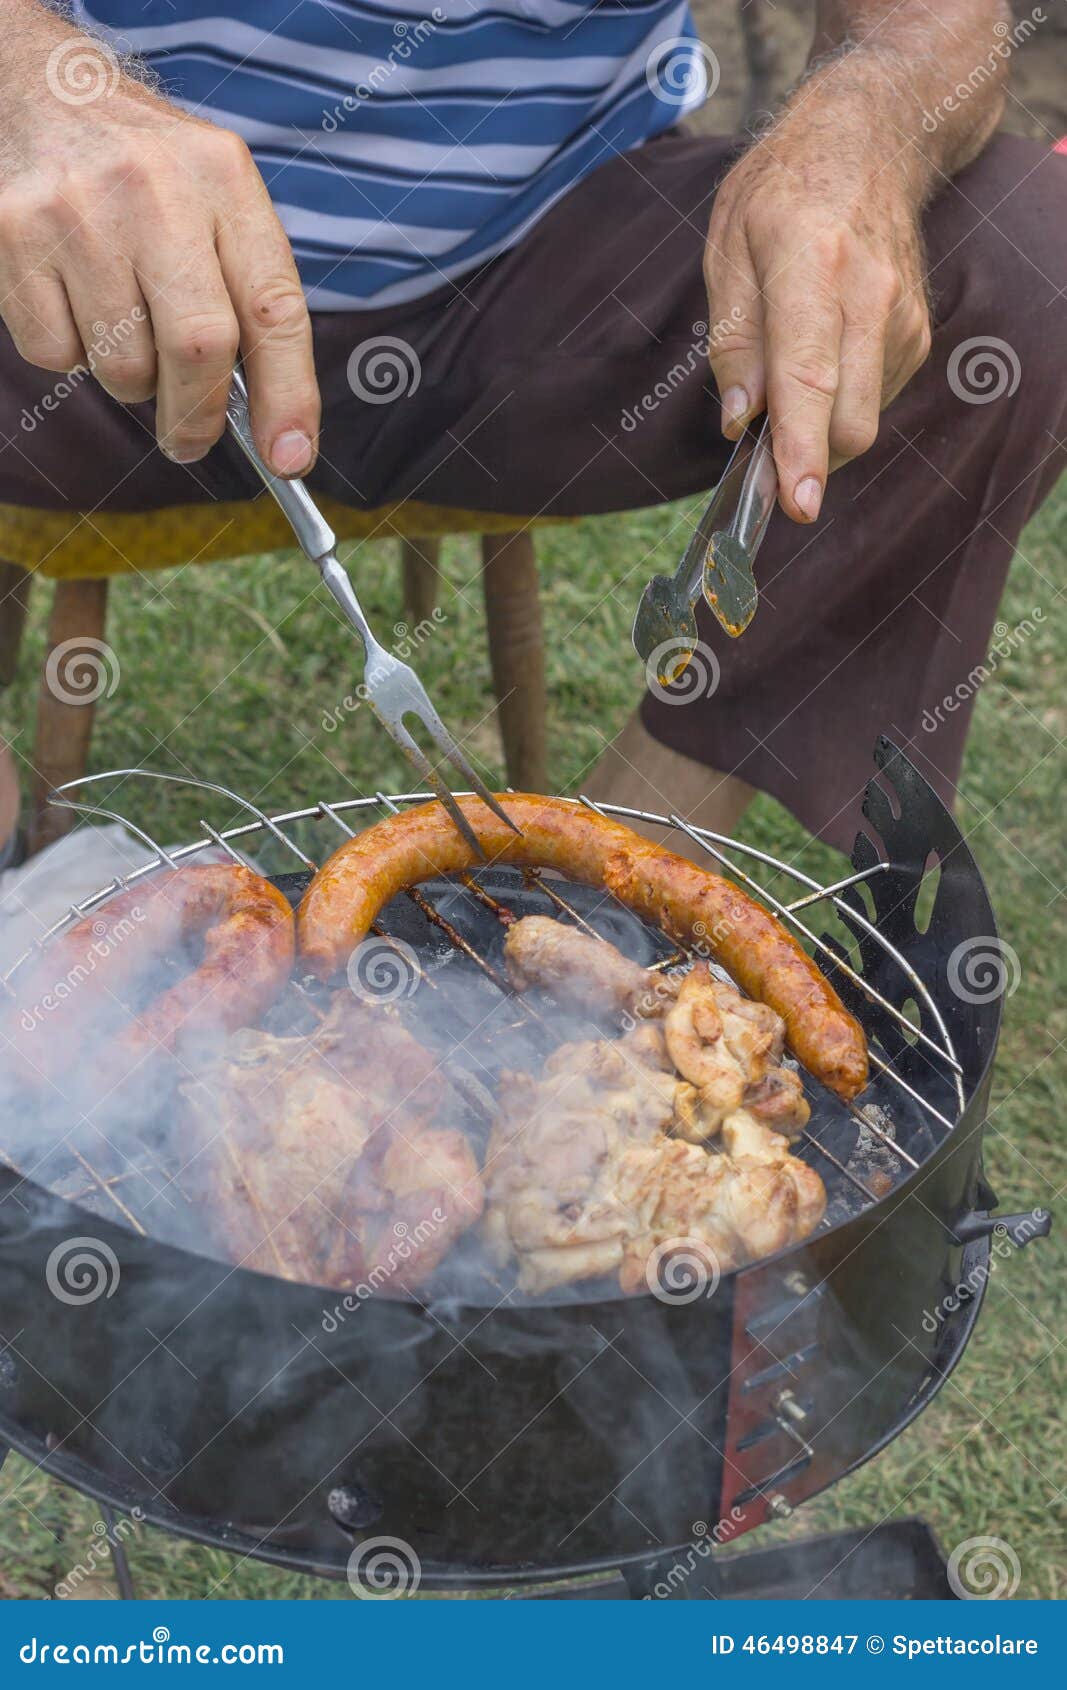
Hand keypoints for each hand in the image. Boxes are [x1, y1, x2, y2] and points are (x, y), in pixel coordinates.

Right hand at [0, 12, 318, 471]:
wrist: (39, 86)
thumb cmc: (146, 171)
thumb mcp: (215, 201)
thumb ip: (250, 297)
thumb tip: (281, 432)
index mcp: (223, 178)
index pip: (274, 307)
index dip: (289, 395)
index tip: (290, 457)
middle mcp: (155, 188)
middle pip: (199, 348)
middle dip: (199, 415)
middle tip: (191, 438)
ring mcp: (78, 211)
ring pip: (123, 366)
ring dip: (132, 379)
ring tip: (123, 325)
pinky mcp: (14, 235)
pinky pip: (56, 353)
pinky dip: (70, 353)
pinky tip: (72, 300)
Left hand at [704, 108, 931, 523]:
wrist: (871, 139)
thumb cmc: (782, 191)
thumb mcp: (727, 248)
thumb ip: (732, 340)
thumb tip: (739, 419)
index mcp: (814, 265)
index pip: (811, 376)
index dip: (802, 448)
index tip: (796, 502)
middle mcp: (872, 296)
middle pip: (848, 422)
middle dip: (804, 457)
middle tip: (760, 454)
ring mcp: (904, 318)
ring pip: (862, 421)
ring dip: (819, 428)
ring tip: (787, 374)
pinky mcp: (918, 336)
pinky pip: (873, 403)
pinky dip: (840, 404)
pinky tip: (822, 358)